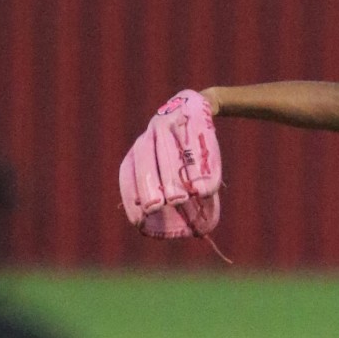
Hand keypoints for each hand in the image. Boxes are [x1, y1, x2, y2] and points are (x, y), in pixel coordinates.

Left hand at [119, 90, 221, 238]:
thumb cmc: (191, 149)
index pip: (130, 172)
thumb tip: (201, 231)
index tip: (139, 220)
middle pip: (145, 157)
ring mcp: (169, 119)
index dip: (132, 196)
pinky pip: (194, 138)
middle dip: (150, 183)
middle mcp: (150, 133)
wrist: (201, 105)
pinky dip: (202, 165)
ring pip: (167, 147)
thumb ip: (187, 195)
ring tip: (189, 197)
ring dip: (176, 174)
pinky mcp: (191, 112)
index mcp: (141, 150)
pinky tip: (209, 186)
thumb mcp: (184, 170)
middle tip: (156, 206)